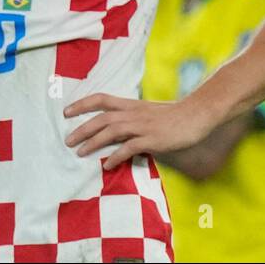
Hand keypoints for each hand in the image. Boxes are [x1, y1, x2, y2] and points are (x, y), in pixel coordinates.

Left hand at [63, 93, 213, 169]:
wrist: (197, 115)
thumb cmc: (175, 115)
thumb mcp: (150, 113)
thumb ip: (134, 118)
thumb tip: (119, 130)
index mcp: (132, 105)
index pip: (102, 99)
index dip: (83, 104)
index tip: (67, 111)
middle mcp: (134, 113)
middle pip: (102, 117)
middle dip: (82, 128)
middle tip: (68, 140)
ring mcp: (143, 126)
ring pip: (112, 130)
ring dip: (94, 142)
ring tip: (80, 152)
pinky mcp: (152, 139)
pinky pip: (129, 147)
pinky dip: (116, 156)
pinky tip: (108, 164)